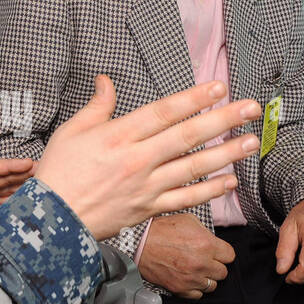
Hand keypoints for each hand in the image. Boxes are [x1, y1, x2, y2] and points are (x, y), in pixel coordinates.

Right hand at [35, 75, 259, 240]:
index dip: (193, 98)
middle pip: (187, 136)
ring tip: (251, 141)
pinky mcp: (148, 209)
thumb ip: (96, 106)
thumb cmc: (58, 174)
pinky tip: (230, 180)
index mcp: (118, 136)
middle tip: (251, 109)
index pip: (164, 112)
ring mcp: (146, 187)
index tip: (219, 87)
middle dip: (223, 120)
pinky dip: (210, 191)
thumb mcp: (71, 132)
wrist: (51, 221)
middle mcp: (137, 160)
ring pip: (193, 167)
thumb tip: (106, 82)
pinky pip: (186, 199)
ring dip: (226, 154)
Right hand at [138, 215, 235, 298]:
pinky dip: (194, 288)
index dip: (223, 253)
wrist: (139, 244)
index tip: (216, 252)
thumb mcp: (188, 220)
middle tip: (205, 260)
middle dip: (215, 265)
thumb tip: (214, 240)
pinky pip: (198, 295)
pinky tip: (188, 278)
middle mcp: (202, 263)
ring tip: (196, 270)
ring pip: (212, 285)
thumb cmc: (160, 230)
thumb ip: (205, 232)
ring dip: (206, 278)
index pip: (230, 256)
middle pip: (223, 272)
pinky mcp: (180, 288)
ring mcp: (191, 278)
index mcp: (206, 244)